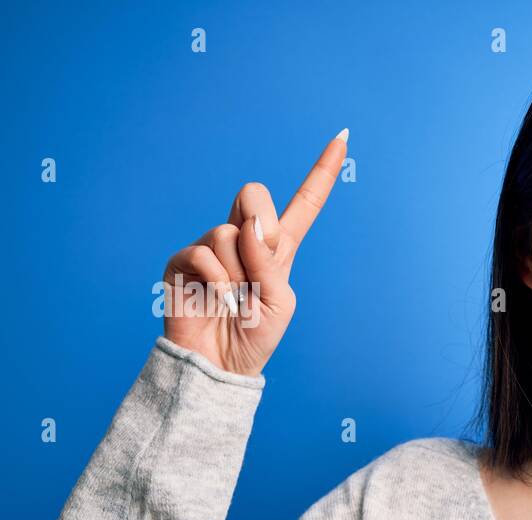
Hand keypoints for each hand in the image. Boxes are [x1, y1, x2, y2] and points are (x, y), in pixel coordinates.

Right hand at [161, 131, 348, 375]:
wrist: (220, 366)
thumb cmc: (254, 336)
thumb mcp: (279, 301)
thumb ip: (271, 262)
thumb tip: (249, 225)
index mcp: (279, 248)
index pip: (304, 202)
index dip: (323, 171)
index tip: (343, 136)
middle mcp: (243, 237)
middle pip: (253, 195)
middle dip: (260, 229)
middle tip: (258, 268)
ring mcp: (211, 246)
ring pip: (229, 232)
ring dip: (238, 273)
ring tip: (233, 299)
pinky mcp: (183, 260)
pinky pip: (205, 253)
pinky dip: (218, 282)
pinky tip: (215, 301)